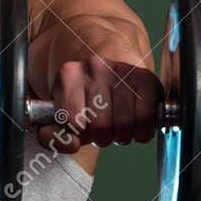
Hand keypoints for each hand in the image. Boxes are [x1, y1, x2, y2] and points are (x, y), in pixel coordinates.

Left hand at [39, 56, 161, 151]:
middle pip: (100, 126)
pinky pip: (146, 118)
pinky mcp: (146, 77)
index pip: (72, 121)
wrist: (107, 55)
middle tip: (102, 130)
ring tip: (118, 127)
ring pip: (124, 125)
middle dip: (102, 137)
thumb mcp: (60, 109)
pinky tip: (136, 125)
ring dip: (122, 136)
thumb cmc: (83, 93)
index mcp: (68, 74)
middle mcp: (96, 66)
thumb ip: (54, 134)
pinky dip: (142, 131)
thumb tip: (71, 144)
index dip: (79, 134)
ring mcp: (122, 69)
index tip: (83, 129)